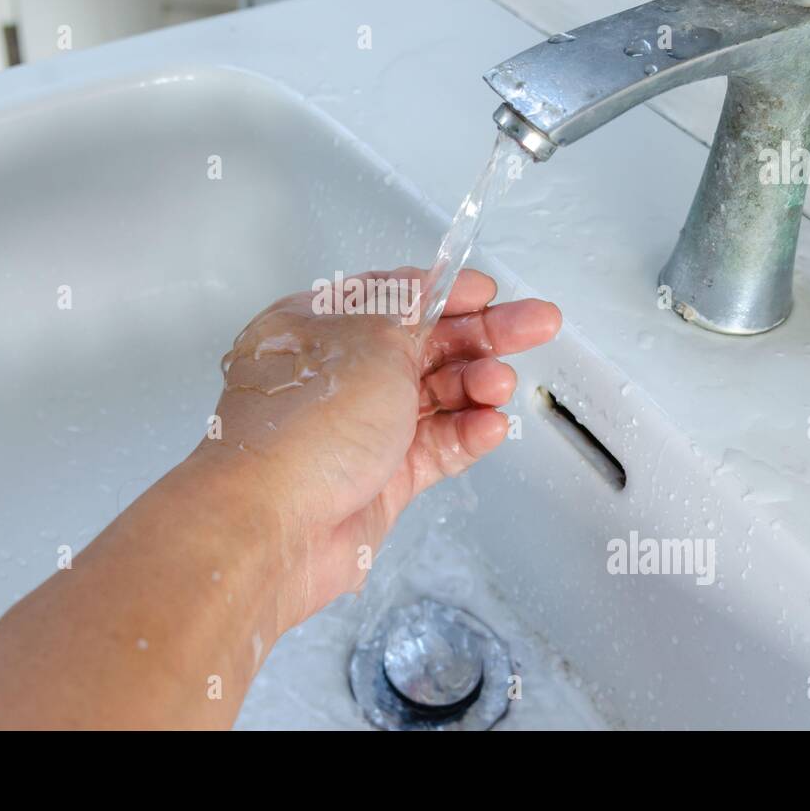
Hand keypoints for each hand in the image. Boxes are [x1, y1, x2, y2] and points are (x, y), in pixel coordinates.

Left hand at [189, 267, 561, 629]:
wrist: (273, 523)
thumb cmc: (301, 426)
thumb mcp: (369, 337)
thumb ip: (411, 310)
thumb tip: (430, 287)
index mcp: (319, 328)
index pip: (392, 298)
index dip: (445, 292)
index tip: (488, 293)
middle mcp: (337, 376)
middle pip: (423, 345)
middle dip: (482, 334)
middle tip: (535, 325)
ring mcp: (358, 429)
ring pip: (434, 397)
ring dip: (476, 386)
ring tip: (501, 385)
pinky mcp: (378, 480)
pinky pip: (435, 447)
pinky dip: (467, 433)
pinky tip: (491, 424)